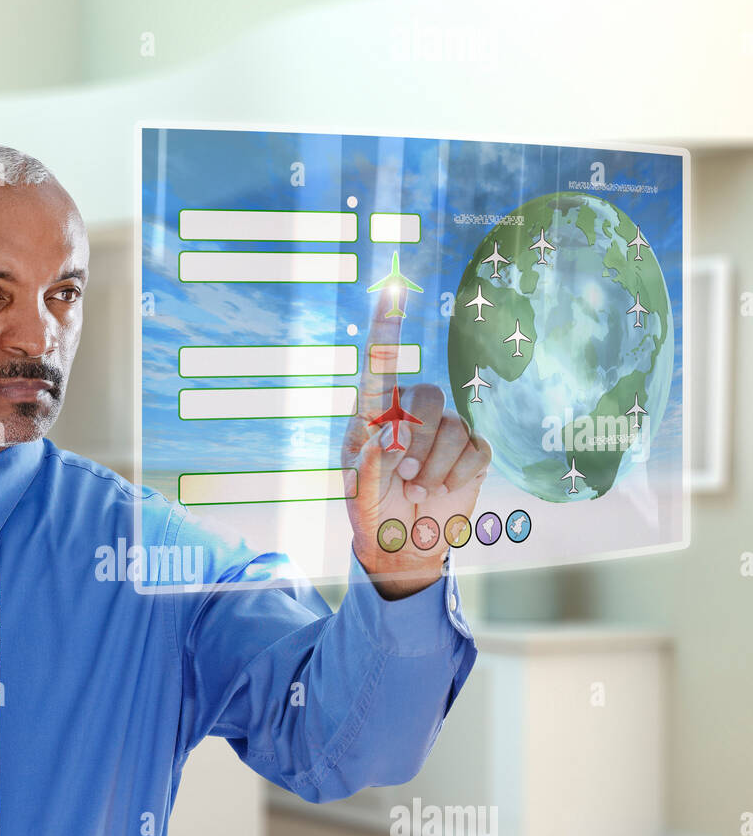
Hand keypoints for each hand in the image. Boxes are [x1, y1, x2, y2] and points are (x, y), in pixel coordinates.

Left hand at [342, 284, 491, 597]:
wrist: (402, 546)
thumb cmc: (372, 513)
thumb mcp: (358, 495)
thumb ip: (367, 469)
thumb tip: (386, 439)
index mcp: (376, 416)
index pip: (381, 367)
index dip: (388, 329)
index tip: (391, 290)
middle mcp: (413, 413)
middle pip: (427, 397)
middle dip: (418, 439)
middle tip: (404, 476)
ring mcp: (446, 431)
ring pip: (453, 428)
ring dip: (435, 467)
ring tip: (418, 490)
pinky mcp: (472, 452)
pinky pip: (476, 451)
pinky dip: (458, 476)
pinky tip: (442, 491)